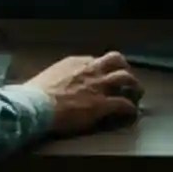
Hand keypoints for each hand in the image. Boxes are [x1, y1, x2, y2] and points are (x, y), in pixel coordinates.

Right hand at [24, 51, 142, 135]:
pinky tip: (131, 113)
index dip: (103, 68)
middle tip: (127, 78)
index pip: (96, 59)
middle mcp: (90, 69)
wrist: (36, 105)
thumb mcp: (48, 76)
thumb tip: (60, 82)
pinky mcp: (102, 104)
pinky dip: (130, 108)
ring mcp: (98, 86)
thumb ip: (60, 76)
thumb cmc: (36, 94)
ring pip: (126, 78)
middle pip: (116, 60)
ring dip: (134, 85)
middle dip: (125, 67)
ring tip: (137, 93)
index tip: (103, 75)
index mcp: (75, 62)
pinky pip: (124, 103)